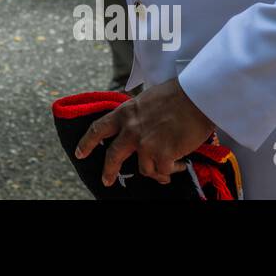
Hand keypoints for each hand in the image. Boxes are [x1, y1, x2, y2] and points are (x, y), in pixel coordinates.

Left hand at [74, 78, 214, 185]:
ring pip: (143, 169)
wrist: (196, 97)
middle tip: (106, 180)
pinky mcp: (162, 154)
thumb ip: (138, 114)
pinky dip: (171, 171)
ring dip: (155, 172)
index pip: (98, 128)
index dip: (87, 142)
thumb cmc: (177, 95)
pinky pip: (162, 171)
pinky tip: (179, 166)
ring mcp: (145, 143)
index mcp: (125, 112)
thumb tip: (138, 124)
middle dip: (108, 171)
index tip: (80, 153)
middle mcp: (131, 129)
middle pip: (112, 155)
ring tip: (166, 170)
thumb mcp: (147, 99)